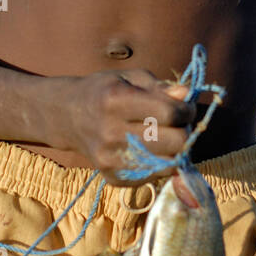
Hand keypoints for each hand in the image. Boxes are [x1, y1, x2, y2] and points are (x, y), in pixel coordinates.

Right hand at [46, 71, 196, 183]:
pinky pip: (154, 176)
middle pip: (174, 142)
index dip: (186, 111)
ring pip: (169, 164)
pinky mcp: (113, 177)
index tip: (184, 107)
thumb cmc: (105, 91)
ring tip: (165, 136)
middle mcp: (111, 132)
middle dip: (183, 131)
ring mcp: (110, 159)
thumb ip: (161, 87)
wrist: (68, 117)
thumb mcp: (130, 77)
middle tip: (176, 124)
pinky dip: (159, 163)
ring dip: (175, 150)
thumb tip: (186, 95)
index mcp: (116, 100)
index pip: (170, 113)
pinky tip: (149, 149)